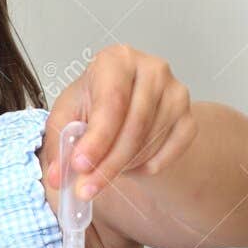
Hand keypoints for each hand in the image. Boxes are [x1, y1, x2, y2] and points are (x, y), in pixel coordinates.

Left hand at [44, 44, 195, 200]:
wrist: (124, 106)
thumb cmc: (96, 102)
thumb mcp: (67, 116)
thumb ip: (60, 144)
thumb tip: (59, 176)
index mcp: (118, 60)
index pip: (112, 101)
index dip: (96, 138)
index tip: (80, 166)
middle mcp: (152, 70)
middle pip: (134, 126)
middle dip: (108, 163)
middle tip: (87, 188)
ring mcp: (176, 94)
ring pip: (150, 142)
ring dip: (124, 165)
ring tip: (105, 169)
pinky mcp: (189, 118)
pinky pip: (170, 152)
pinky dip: (148, 166)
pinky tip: (131, 163)